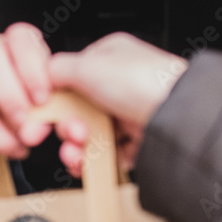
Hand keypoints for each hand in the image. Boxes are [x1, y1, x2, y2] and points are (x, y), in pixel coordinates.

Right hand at [0, 23, 51, 158]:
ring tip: (15, 146)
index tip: (43, 99)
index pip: (19, 38)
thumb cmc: (28, 90)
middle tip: (24, 123)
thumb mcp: (45, 89)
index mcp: (15, 42)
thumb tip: (35, 129)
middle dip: (7, 95)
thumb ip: (48, 105)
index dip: (32, 70)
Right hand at [48, 33, 187, 176]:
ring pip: (91, 133)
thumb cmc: (144, 81)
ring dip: (77, 147)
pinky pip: (109, 153)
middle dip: (68, 128)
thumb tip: (40, 74)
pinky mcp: (140, 139)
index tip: (43, 116)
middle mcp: (120, 83)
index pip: (70, 78)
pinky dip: (97, 161)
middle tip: (72, 134)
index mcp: (109, 57)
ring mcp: (130, 111)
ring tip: (78, 154)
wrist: (181, 118)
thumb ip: (56, 69)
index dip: (54, 100)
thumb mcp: (87, 66)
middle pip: (78, 110)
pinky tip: (91, 163)